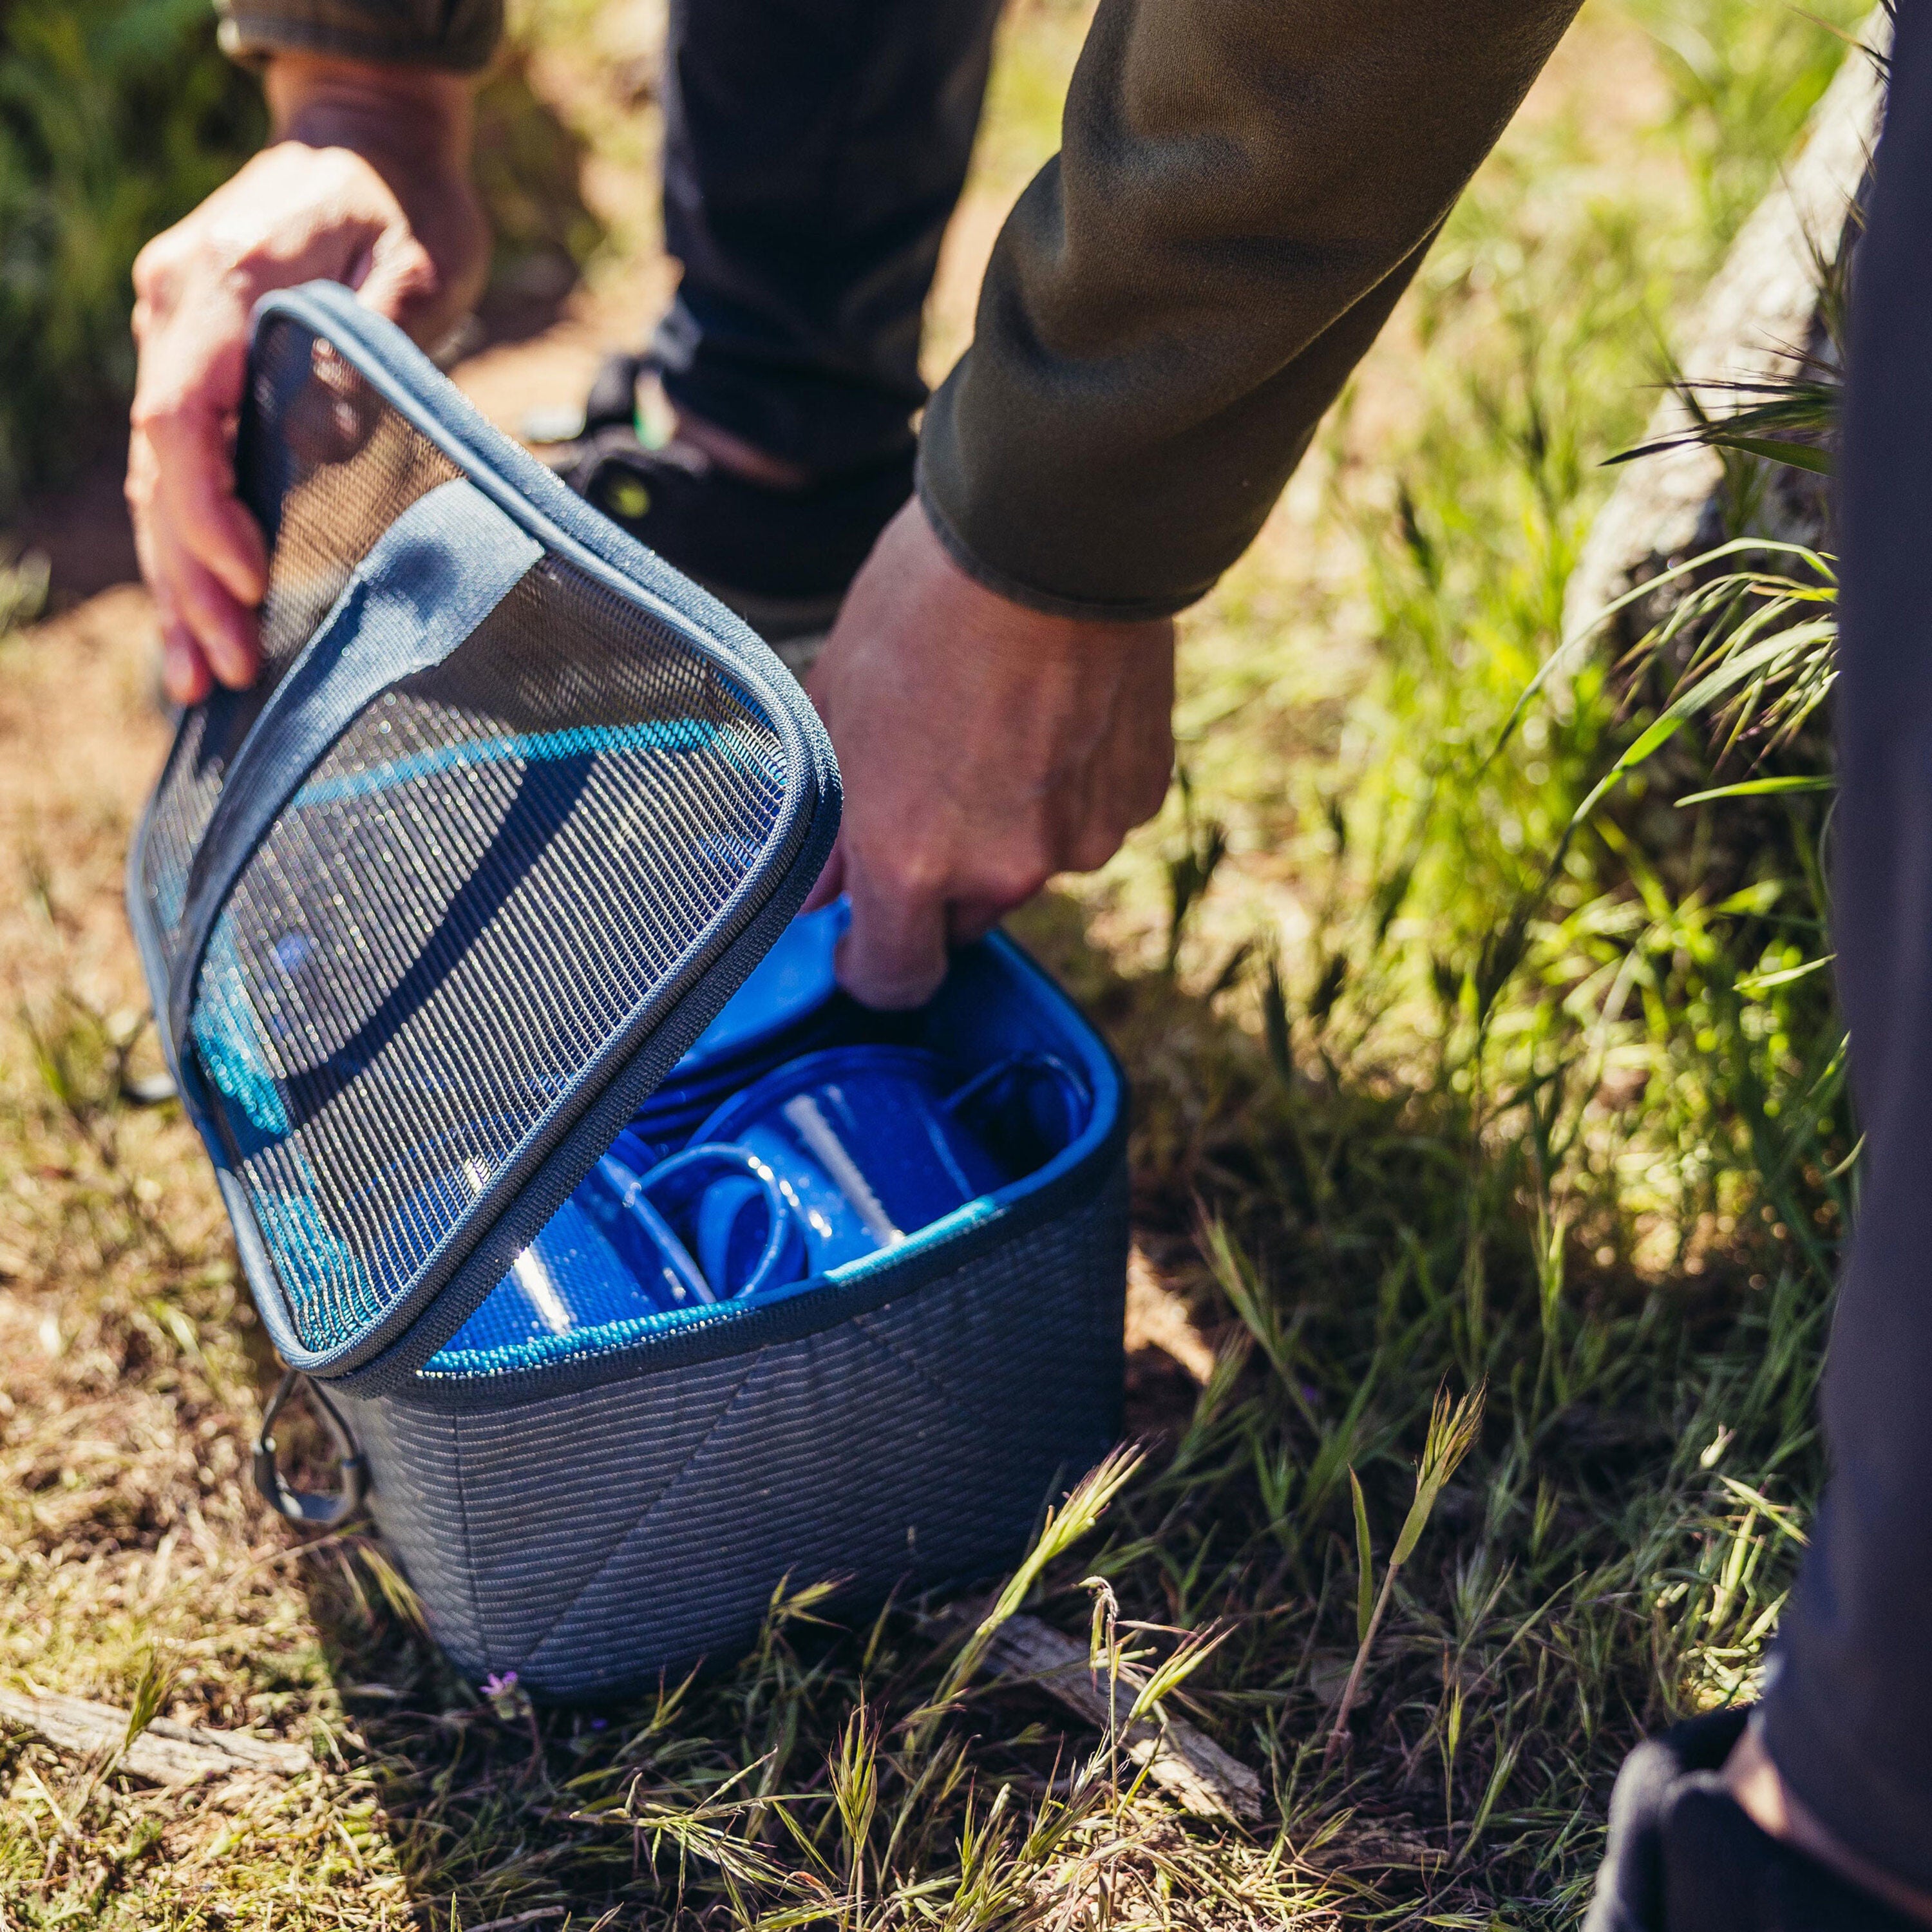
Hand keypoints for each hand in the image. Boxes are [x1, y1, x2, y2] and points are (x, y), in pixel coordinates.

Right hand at [128, 55, 487, 704]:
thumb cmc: (406, 201)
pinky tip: (199, 624)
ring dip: (177, 584)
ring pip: (157, 482)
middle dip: (192, 578)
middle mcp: (173, 312)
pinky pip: (178, 472)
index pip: (185, 418)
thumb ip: (367, 349)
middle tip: (230, 671)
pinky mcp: (191, 367)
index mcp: (221, 283)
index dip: (209, 512)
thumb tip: (323, 451)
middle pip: (161, 469)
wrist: (369, 135)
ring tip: (201, 680)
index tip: (252, 584)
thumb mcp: (412, 264)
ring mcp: (172, 339)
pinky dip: (187, 549)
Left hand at [803, 500, 1174, 1007]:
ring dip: (1009, 826)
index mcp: (908, 857)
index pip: (894, 978)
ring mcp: (1080, 838)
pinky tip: (1053, 711)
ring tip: (996, 724)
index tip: (859, 937)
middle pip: (962, 917)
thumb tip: (816, 891)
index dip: (871, 965)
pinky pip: (1091, 818)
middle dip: (939, 877)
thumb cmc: (923, 601)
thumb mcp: (839, 702)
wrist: (1053, 526)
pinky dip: (1070, 788)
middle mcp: (1000, 869)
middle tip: (927, 783)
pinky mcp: (1139, 798)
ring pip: (1031, 866)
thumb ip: (826, 815)